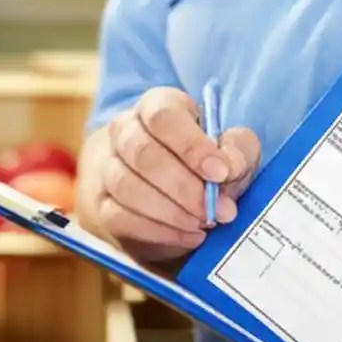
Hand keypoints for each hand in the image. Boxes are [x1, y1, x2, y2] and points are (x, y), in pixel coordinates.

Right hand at [98, 87, 259, 262]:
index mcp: (157, 106)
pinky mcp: (103, 205)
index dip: (192, 145)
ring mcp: (108, 167)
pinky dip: (159, 231)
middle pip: (143, 153)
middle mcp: (124, 131)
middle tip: (215, 210)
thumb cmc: (205, 163)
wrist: (174, 193)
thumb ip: (238, 151)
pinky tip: (188, 235)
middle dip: (183, 187)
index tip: (220, 173)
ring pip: (127, 187)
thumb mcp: (233, 150)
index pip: (163, 117)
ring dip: (171, 211)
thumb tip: (229, 165)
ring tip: (203, 223)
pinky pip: (121, 218)